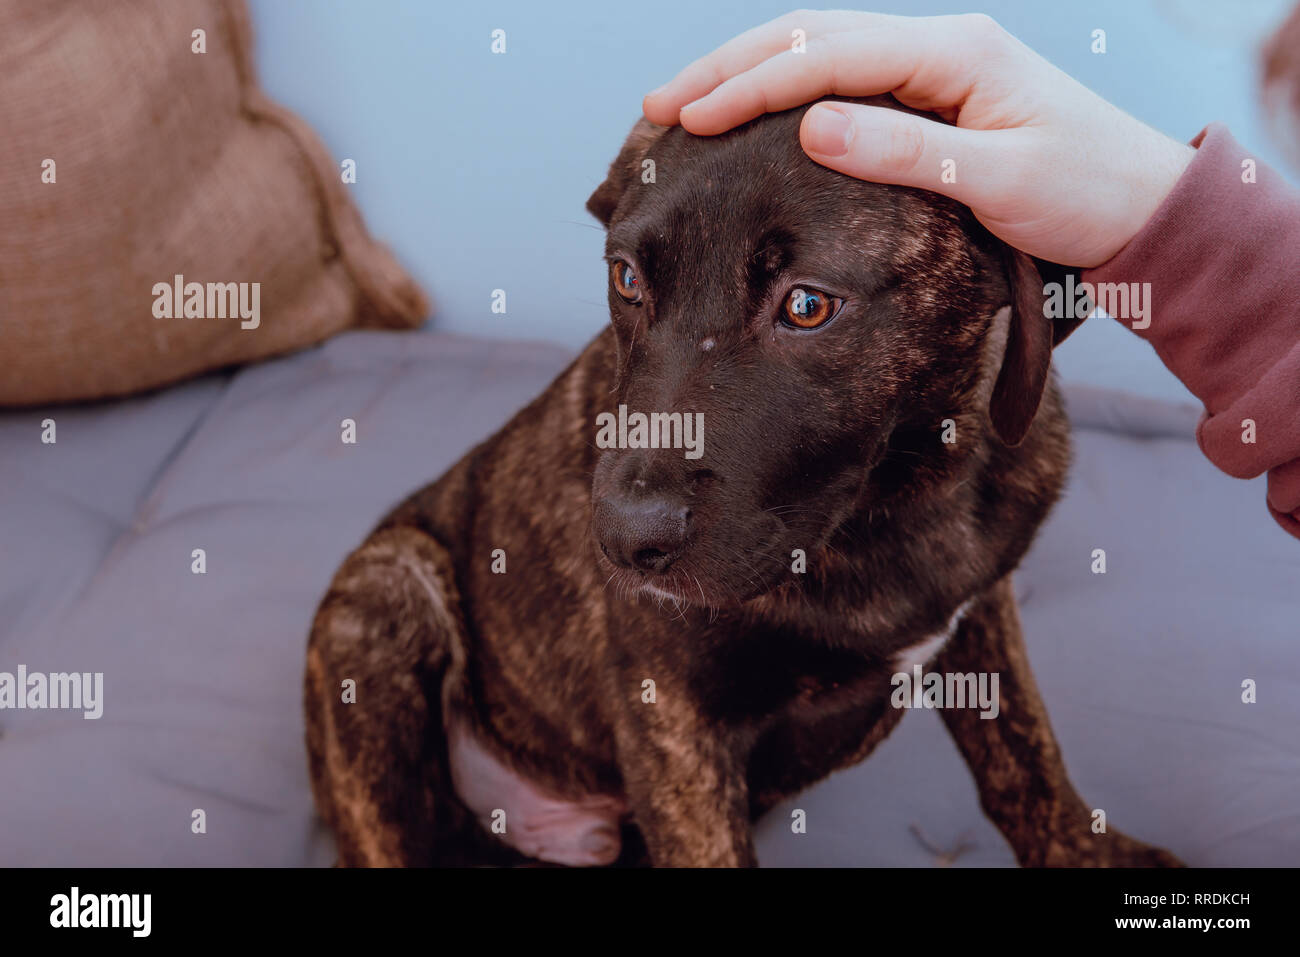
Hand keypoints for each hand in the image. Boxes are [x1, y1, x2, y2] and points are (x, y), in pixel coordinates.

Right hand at [643, 11, 1194, 267]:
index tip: (689, 115)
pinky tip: (755, 118)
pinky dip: (789, 99)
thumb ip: (905, 150)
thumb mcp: (998, 178)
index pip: (829, 55)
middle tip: (660, 103)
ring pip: (822, 58)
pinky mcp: (933, 104)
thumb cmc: (1087, 193)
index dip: (752, 84)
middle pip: (813, 40)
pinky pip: (846, 88)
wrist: (1145, 209)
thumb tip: (810, 125)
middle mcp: (939, 49)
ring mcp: (934, 72)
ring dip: (751, 78)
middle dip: (731, 69)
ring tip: (687, 105)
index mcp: (954, 53)